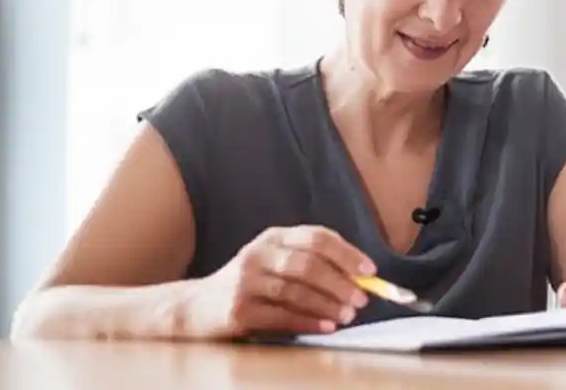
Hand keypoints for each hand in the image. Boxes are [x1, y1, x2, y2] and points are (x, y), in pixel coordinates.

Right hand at [179, 225, 374, 338]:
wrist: (195, 307)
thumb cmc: (249, 285)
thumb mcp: (275, 263)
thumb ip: (312, 265)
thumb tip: (359, 280)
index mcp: (274, 238)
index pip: (317, 237)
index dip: (347, 254)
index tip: (369, 271)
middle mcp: (259, 254)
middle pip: (308, 264)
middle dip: (341, 282)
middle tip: (362, 299)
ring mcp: (246, 282)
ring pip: (296, 291)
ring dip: (327, 304)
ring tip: (348, 315)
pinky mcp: (238, 309)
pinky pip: (281, 316)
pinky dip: (308, 322)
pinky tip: (326, 327)